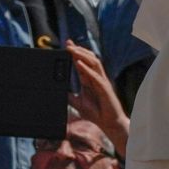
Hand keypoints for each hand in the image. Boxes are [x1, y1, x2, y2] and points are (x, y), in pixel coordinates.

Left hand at [67, 41, 128, 156]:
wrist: (109, 124)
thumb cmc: (96, 114)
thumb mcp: (78, 104)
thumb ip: (70, 97)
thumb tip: (59, 92)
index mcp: (90, 80)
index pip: (82, 62)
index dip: (75, 52)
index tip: (67, 44)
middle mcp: (96, 78)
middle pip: (89, 58)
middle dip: (78, 50)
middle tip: (68, 44)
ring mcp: (102, 82)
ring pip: (94, 63)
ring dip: (83, 55)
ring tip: (73, 50)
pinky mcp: (105, 88)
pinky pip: (96, 76)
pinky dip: (87, 69)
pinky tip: (79, 64)